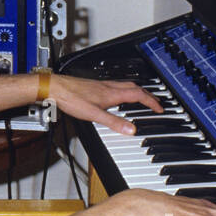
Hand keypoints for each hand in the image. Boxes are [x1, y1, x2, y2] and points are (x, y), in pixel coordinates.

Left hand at [47, 74, 162, 135]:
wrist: (56, 88)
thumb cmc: (71, 98)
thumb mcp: (94, 115)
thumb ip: (113, 122)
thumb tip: (131, 130)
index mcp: (112, 93)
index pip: (138, 95)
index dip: (151, 102)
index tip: (160, 108)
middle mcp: (109, 87)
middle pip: (135, 88)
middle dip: (148, 95)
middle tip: (156, 103)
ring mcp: (102, 86)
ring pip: (126, 86)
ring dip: (138, 92)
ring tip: (142, 99)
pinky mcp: (95, 87)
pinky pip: (117, 87)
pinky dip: (125, 92)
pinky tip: (119, 98)